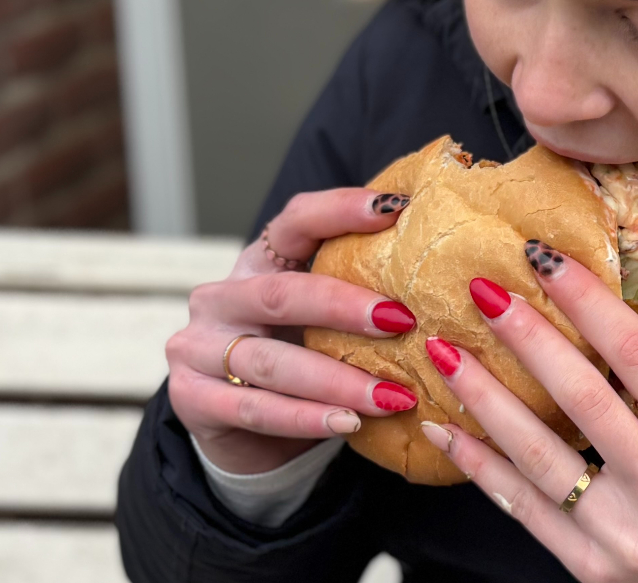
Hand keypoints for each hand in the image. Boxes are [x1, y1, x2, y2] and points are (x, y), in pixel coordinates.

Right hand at [166, 189, 420, 474]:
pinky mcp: (192, 399)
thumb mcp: (321, 317)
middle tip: (401, 320)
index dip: (340, 211)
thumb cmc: (296, 355)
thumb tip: (444, 272)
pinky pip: (256, 408)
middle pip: (282, 294)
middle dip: (344, 306)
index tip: (395, 209)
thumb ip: (361, 289)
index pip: (295, 222)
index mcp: (258, 261)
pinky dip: (306, 418)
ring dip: (338, 381)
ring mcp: (198, 347)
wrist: (240, 427)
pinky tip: (348, 424)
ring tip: (393, 395)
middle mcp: (221, 296)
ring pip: (273, 362)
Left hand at [419, 242, 637, 582]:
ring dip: (484, 397)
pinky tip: (445, 429)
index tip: (548, 261)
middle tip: (484, 292)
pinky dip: (479, 465)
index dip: (590, 303)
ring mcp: (621, 533)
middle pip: (583, 398)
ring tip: (445, 353)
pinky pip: (522, 507)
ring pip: (539, 453)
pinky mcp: (588, 566)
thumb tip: (593, 326)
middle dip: (528, 338)